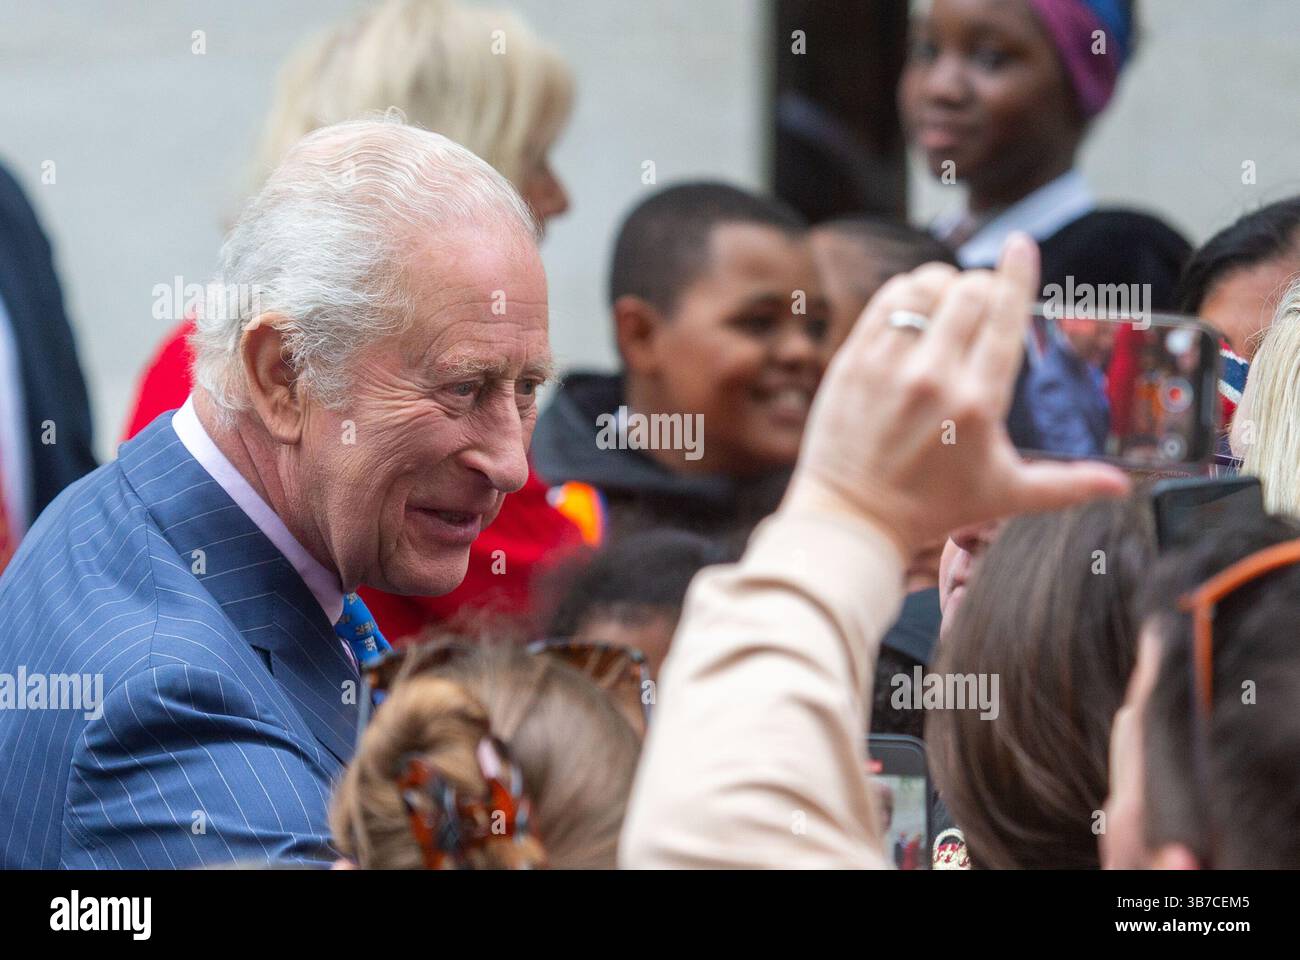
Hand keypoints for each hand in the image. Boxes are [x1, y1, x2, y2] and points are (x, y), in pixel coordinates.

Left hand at [784, 232, 1129, 556]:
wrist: (853, 520)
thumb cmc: (930, 510)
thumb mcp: (1005, 496)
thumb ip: (1068, 485)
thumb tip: (1121, 485)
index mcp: (977, 403)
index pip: (1004, 315)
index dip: (1017, 272)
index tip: (1023, 246)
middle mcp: (933, 377)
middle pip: (967, 290)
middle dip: (982, 286)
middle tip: (982, 302)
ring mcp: (887, 365)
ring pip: (923, 286)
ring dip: (942, 284)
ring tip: (947, 302)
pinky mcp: (853, 361)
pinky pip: (886, 301)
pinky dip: (905, 293)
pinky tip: (914, 307)